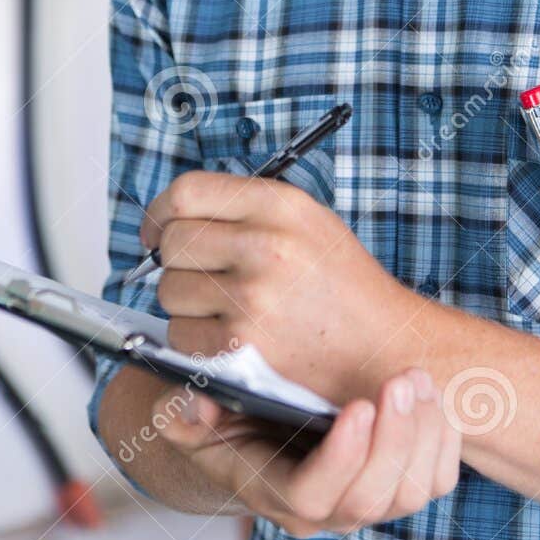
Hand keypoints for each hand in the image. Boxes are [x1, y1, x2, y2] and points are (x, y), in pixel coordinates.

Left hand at [142, 170, 419, 402]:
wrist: (383, 347)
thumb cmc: (344, 289)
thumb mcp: (308, 224)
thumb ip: (247, 212)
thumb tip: (174, 219)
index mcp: (281, 205)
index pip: (188, 192)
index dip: (160, 213)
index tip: (156, 231)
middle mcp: (265, 244)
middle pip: (173, 243)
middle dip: (175, 263)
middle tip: (200, 278)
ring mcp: (252, 296)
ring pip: (170, 292)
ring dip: (186, 305)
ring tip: (227, 311)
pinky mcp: (242, 344)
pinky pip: (180, 336)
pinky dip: (194, 341)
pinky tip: (229, 339)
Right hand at [157, 367, 460, 536]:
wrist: (255, 430)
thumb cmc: (219, 419)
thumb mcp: (186, 413)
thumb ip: (181, 413)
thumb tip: (191, 405)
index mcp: (273, 493)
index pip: (312, 496)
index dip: (340, 458)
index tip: (357, 406)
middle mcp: (325, 511)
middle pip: (371, 497)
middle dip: (394, 439)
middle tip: (401, 380)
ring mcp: (366, 503)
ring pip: (411, 491)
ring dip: (424, 434)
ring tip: (417, 376)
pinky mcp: (398, 486)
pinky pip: (436, 479)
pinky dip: (444, 440)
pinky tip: (436, 395)